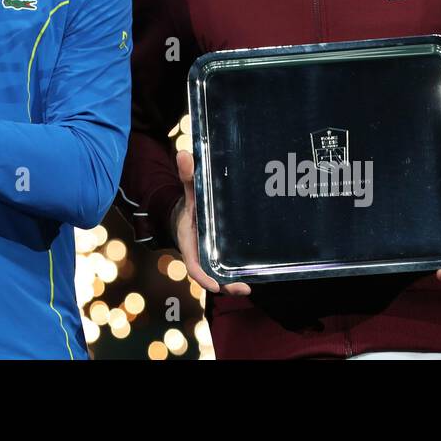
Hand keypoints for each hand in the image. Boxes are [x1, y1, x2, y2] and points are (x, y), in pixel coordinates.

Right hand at [174, 150, 249, 295]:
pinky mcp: (222, 258)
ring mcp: (212, 259)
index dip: (202, 276)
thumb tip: (184, 153)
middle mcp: (200, 255)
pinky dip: (239, 274)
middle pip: (210, 276)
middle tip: (241, 287)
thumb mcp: (189, 192)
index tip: (213, 284)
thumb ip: (188, 176)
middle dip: (225, 284)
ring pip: (221, 276)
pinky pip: (229, 269)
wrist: (188, 215)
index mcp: (190, 244)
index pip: (193, 265)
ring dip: (233, 283)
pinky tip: (256, 275)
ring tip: (249, 286)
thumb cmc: (189, 206)